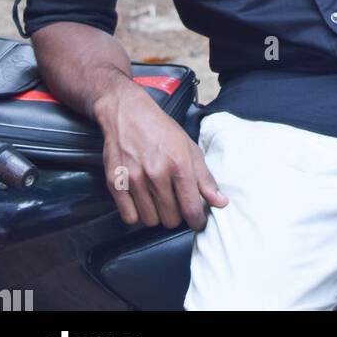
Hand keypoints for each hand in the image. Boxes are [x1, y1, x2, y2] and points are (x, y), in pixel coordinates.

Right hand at [95, 82, 227, 230]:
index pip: (191, 208)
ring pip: (150, 220)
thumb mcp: (190, 148)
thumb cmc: (161, 131)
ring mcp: (134, 179)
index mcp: (179, 163)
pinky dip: (136, 214)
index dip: (197, 220)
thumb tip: (221, 203)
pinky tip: (141, 201)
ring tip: (157, 199)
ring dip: (156, 215)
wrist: (128, 114)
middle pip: (171, 219)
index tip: (197, 221)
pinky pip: (129, 217)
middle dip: (176, 214)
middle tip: (174, 202)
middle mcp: (157, 173)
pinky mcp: (115, 183)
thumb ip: (205, 178)